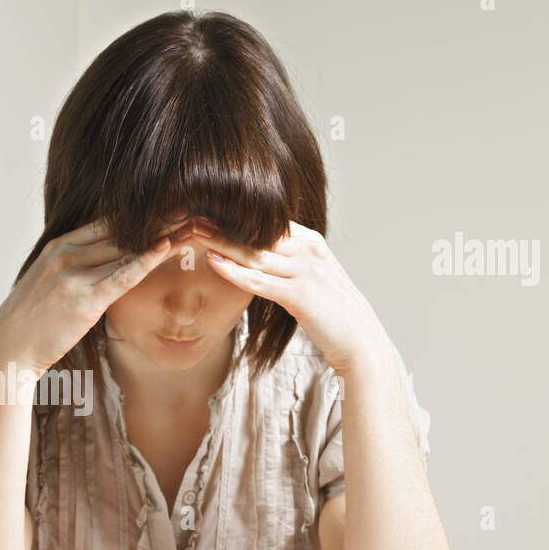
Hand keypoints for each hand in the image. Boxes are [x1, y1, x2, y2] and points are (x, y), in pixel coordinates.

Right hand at [0, 215, 189, 377]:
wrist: (8, 348)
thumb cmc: (29, 321)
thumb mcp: (45, 281)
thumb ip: (70, 267)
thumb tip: (97, 264)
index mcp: (57, 247)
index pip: (104, 223)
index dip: (138, 216)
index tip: (166, 207)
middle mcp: (66, 255)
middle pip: (119, 232)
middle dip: (155, 222)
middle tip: (187, 209)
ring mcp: (74, 277)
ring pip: (124, 251)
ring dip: (159, 238)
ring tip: (188, 226)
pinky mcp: (84, 301)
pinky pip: (121, 277)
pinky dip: (145, 262)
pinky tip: (164, 249)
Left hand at [191, 219, 390, 375]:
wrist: (359, 339)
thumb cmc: (331, 312)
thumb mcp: (310, 277)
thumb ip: (287, 263)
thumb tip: (258, 257)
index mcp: (310, 240)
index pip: (266, 221)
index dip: (234, 216)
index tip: (204, 210)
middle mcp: (308, 249)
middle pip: (257, 232)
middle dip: (221, 223)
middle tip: (189, 213)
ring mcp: (304, 270)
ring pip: (254, 253)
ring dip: (220, 242)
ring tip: (191, 232)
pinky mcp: (299, 295)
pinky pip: (260, 280)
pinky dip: (234, 271)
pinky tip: (214, 262)